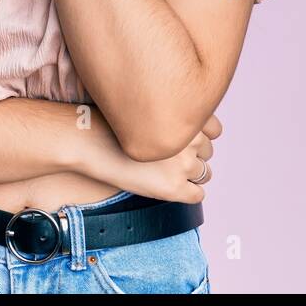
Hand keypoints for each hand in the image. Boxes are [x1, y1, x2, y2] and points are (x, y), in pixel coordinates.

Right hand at [85, 110, 221, 204]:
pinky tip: (168, 186)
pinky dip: (187, 193)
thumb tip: (201, 131)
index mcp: (188, 116)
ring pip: (205, 174)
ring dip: (190, 175)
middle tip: (167, 157)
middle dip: (193, 155)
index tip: (182, 140)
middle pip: (209, 152)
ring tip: (164, 172)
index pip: (215, 130)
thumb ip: (176, 116)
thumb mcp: (151, 109)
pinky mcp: (175, 188)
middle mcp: (191, 139)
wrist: (90, 141)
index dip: (198, 136)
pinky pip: (198, 195)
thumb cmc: (115, 123)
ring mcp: (184, 164)